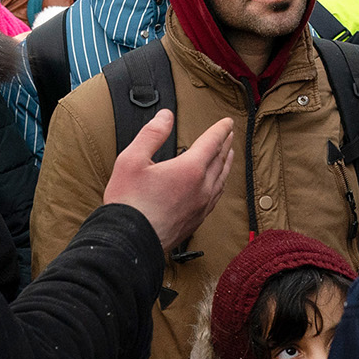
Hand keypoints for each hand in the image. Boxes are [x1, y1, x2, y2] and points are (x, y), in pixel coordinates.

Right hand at [103, 111, 235, 252]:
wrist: (130, 241)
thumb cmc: (129, 203)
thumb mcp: (132, 160)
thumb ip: (151, 134)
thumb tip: (166, 116)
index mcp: (189, 169)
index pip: (211, 143)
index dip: (220, 130)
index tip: (227, 122)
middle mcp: (201, 187)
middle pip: (220, 160)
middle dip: (225, 144)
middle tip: (230, 134)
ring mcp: (201, 206)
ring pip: (221, 180)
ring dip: (226, 164)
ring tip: (228, 156)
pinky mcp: (196, 221)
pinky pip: (215, 198)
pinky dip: (220, 184)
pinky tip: (216, 186)